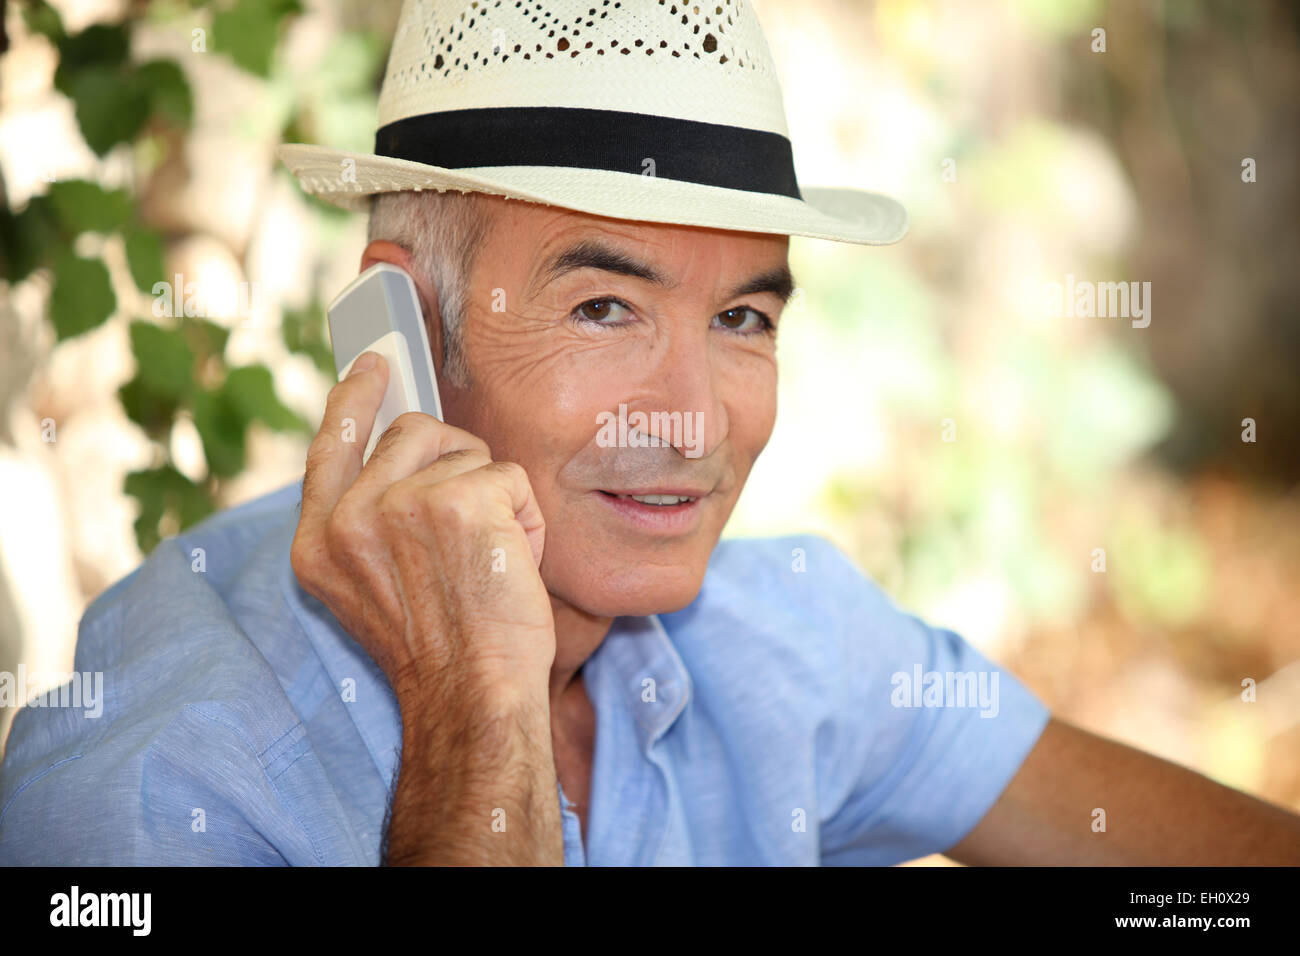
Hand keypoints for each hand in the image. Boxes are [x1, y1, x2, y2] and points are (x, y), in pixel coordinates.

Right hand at [290, 352, 554, 706]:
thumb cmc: (442, 650)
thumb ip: (371, 518)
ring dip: (493, 499)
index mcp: (317, 542)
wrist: (471, 698)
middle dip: (456, 464)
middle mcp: (348, 518)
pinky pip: (510, 477)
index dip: (354, 400)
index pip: (330, 446)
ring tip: (486, 560)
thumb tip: (397, 447)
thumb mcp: (372, 585)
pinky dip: (526, 519)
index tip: (373, 366)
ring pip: (467, 452)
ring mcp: (399, 504)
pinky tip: (511, 565)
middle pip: (414, 433)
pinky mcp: (459, 500)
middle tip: (471, 528)